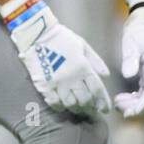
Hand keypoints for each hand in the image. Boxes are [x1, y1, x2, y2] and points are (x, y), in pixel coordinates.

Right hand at [4, 0, 110, 117]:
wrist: (37, 34)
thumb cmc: (61, 37)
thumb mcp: (83, 45)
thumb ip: (96, 61)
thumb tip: (106, 75)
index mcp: (83, 66)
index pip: (97, 90)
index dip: (103, 102)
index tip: (105, 109)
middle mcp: (72, 77)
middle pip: (85, 100)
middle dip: (91, 107)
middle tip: (92, 110)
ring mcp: (57, 82)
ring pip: (70, 103)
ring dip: (76, 108)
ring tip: (78, 109)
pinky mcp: (44, 85)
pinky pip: (54, 102)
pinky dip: (60, 107)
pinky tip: (62, 106)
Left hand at [114, 4, 143, 118]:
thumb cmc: (139, 33)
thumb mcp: (132, 42)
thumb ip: (130, 58)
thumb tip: (128, 75)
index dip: (143, 104)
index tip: (131, 112)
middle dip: (137, 108)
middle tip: (119, 108)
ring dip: (135, 105)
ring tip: (117, 104)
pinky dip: (134, 100)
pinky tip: (122, 99)